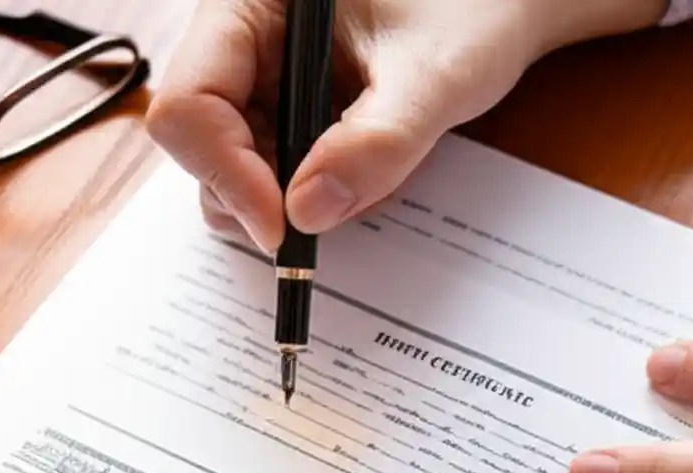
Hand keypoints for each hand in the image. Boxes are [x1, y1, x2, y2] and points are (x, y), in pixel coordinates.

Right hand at [145, 0, 666, 253]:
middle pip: (204, 145)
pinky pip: (279, 174)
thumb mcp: (436, 76)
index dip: (227, 174)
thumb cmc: (473, 10)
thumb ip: (378, 142)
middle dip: (273, 191)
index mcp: (251, 2)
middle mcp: (240, 38)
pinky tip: (380, 159)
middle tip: (349, 197)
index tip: (284, 229)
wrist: (502, 7)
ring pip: (240, 171)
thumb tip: (307, 212)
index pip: (190, 102)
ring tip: (387, 159)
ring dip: (309, 194)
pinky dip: (328, 189)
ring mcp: (259, 78)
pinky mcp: (285, 108)